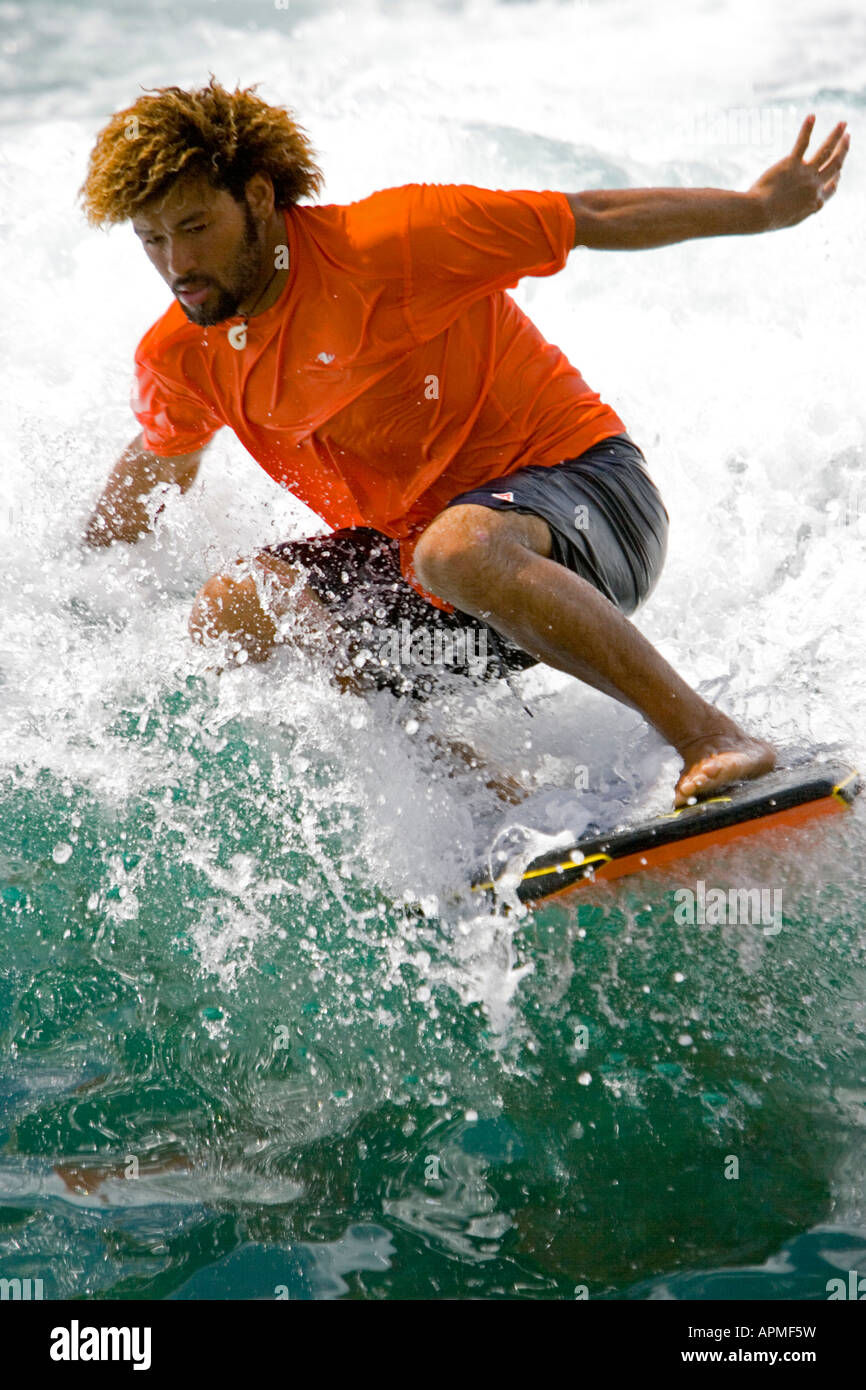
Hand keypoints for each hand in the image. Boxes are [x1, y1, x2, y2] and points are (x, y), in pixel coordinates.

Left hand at [748, 114, 849, 230]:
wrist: (760, 214)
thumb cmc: (769, 220)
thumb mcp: (790, 219)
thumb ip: (799, 209)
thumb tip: (798, 205)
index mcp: (816, 203)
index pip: (832, 187)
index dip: (836, 177)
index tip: (839, 171)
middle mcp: (815, 186)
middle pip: (835, 164)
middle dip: (843, 149)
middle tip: (848, 137)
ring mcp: (805, 174)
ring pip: (826, 151)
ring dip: (836, 135)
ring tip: (843, 124)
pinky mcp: (792, 164)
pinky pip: (803, 143)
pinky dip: (807, 129)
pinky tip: (812, 116)